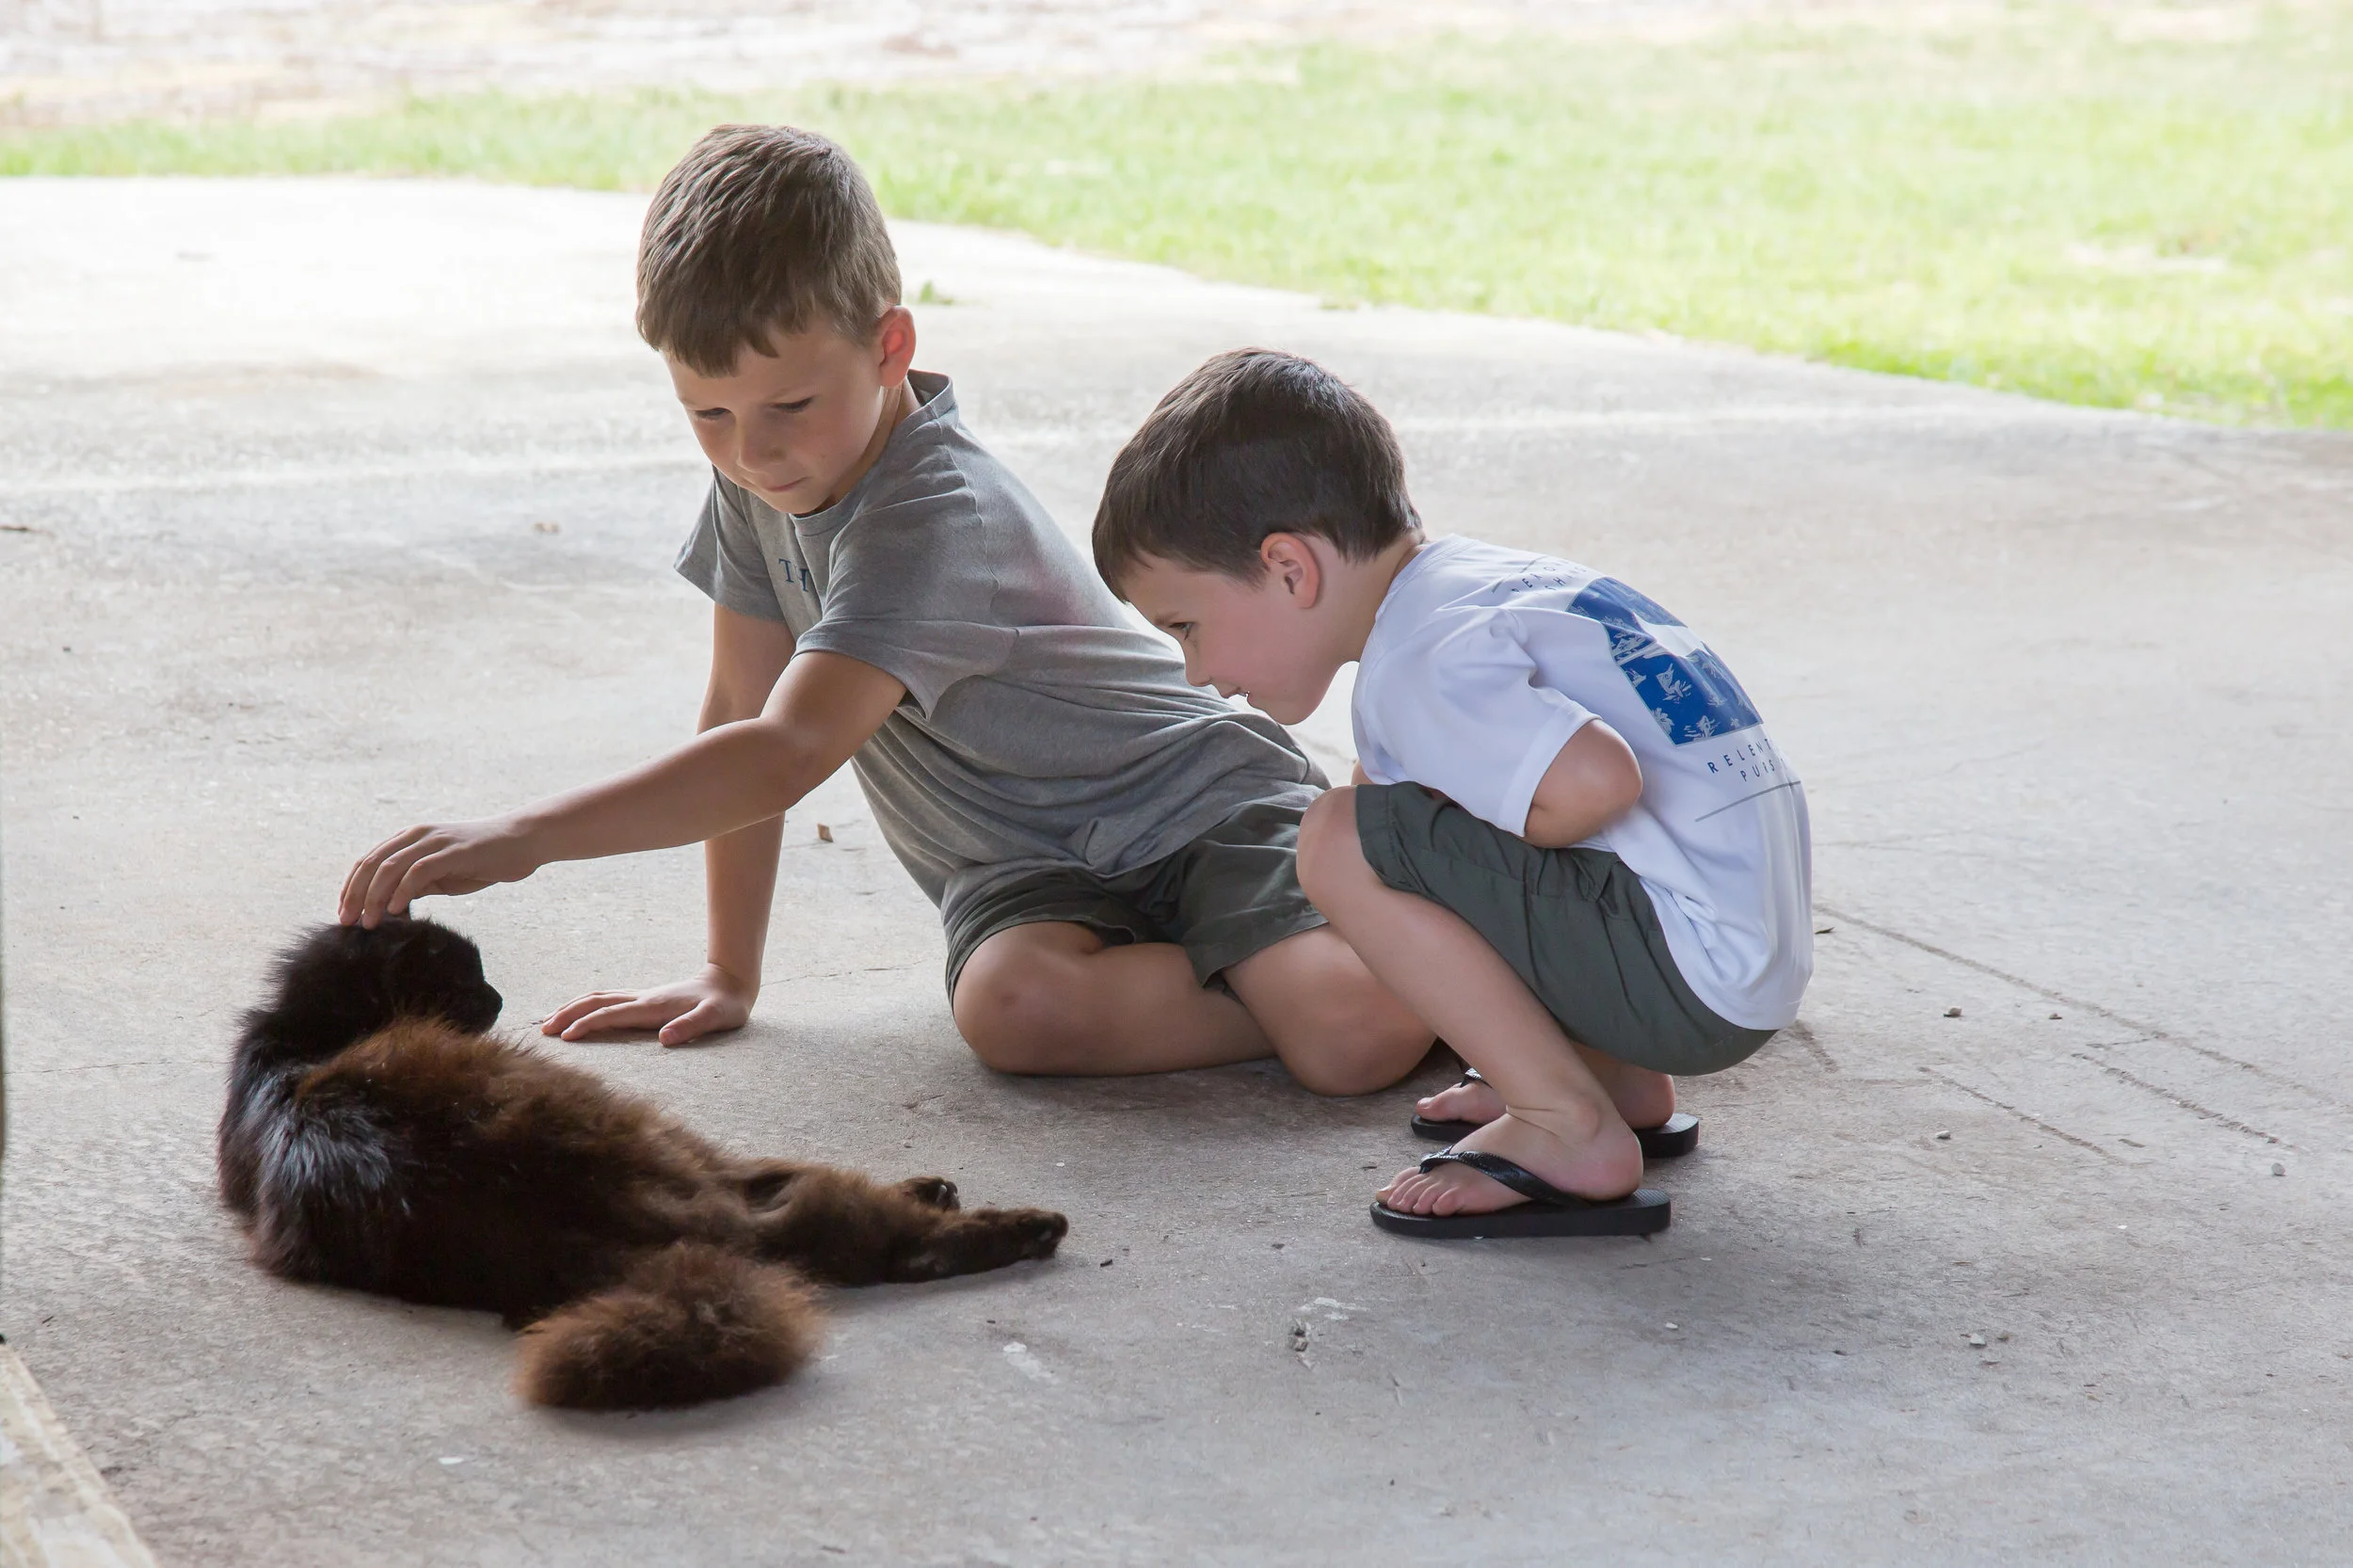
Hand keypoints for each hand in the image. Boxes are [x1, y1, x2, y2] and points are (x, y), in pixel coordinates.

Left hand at [339, 816, 539, 927]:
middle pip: (372, 864)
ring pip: (390, 867)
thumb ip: (419, 883)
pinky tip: (395, 911)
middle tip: (346, 922)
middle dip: (355, 895)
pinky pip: (418, 871)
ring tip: (368, 923)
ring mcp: (435, 841)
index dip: (351, 887)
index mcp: (411, 838)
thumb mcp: (445, 873)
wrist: (523, 840)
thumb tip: (391, 904)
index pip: (369, 860)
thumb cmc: (486, 859)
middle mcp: (418, 835)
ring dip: (373, 897)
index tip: (344, 913)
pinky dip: (402, 891)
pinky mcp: (453, 851)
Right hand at [537, 965, 755, 1047]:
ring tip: (551, 1022)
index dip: (587, 1025)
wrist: (732, 982)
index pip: (612, 1015)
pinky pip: (609, 1000)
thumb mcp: (716, 1018)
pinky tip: (582, 1014)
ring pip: (599, 998)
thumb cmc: (726, 1004)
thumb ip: (691, 1027)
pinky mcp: (646, 999)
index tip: (565, 1037)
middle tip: (543, 1031)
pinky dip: (588, 1005)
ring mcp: (643, 997)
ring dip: (573, 1007)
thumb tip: (664, 1040)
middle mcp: (643, 998)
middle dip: (568, 1014)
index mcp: (653, 1006)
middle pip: (596, 1002)